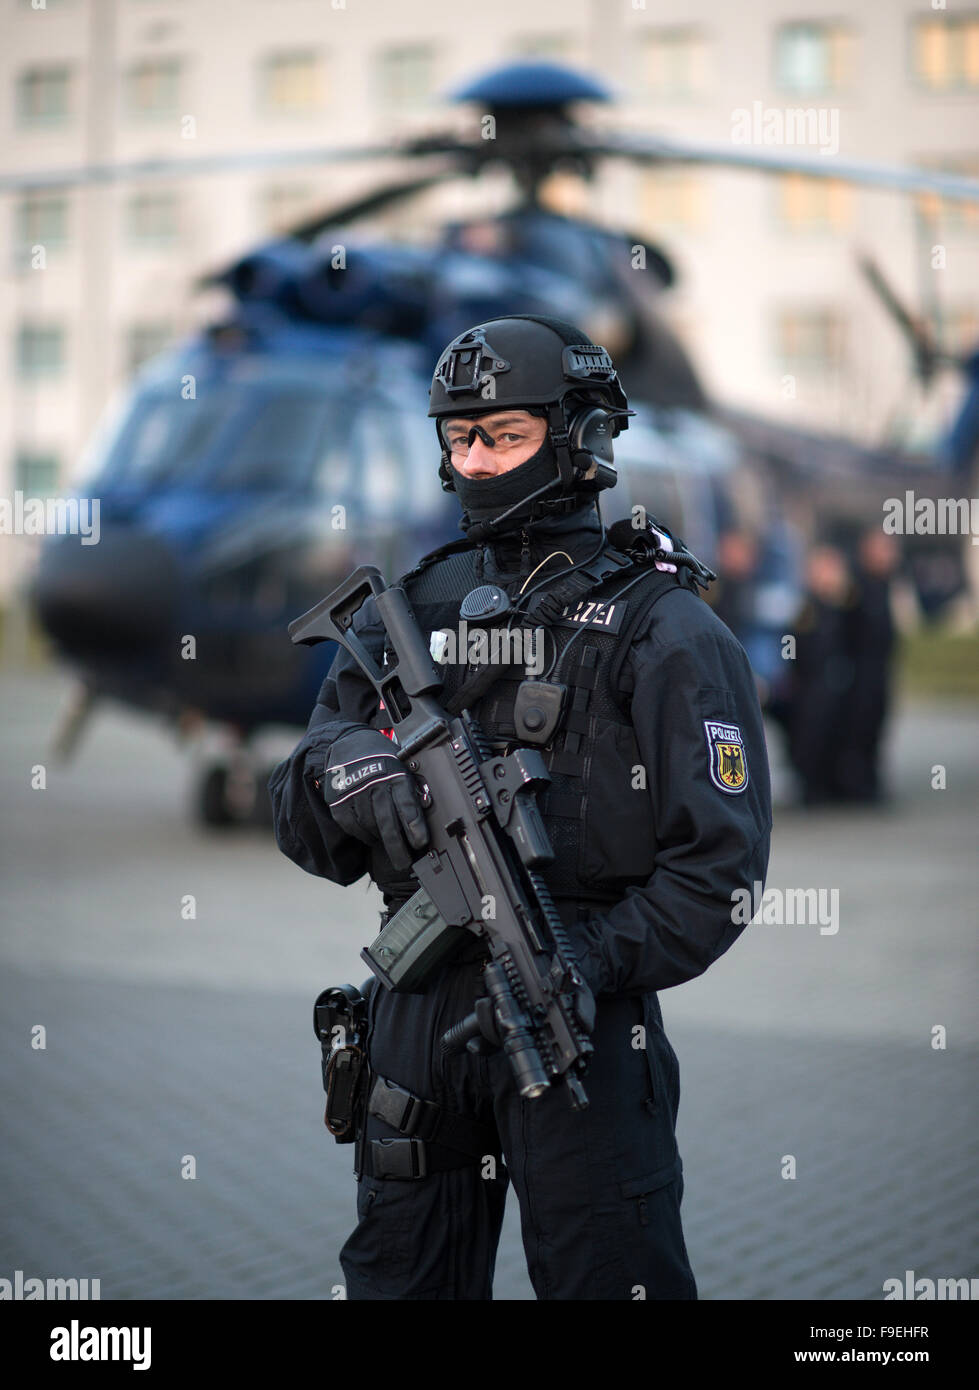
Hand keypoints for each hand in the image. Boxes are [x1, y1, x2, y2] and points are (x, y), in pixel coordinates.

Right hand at [320, 728, 429, 871]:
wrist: (350, 743)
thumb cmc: (383, 760)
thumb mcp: (402, 766)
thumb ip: (411, 789)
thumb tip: (426, 815)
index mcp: (396, 774)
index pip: (406, 804)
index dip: (414, 825)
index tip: (420, 843)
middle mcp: (375, 783)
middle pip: (387, 822)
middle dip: (397, 847)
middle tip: (404, 863)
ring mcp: (355, 792)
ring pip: (370, 827)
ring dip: (379, 838)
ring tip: (386, 841)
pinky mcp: (338, 800)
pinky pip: (352, 826)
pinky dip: (363, 834)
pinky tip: (369, 833)